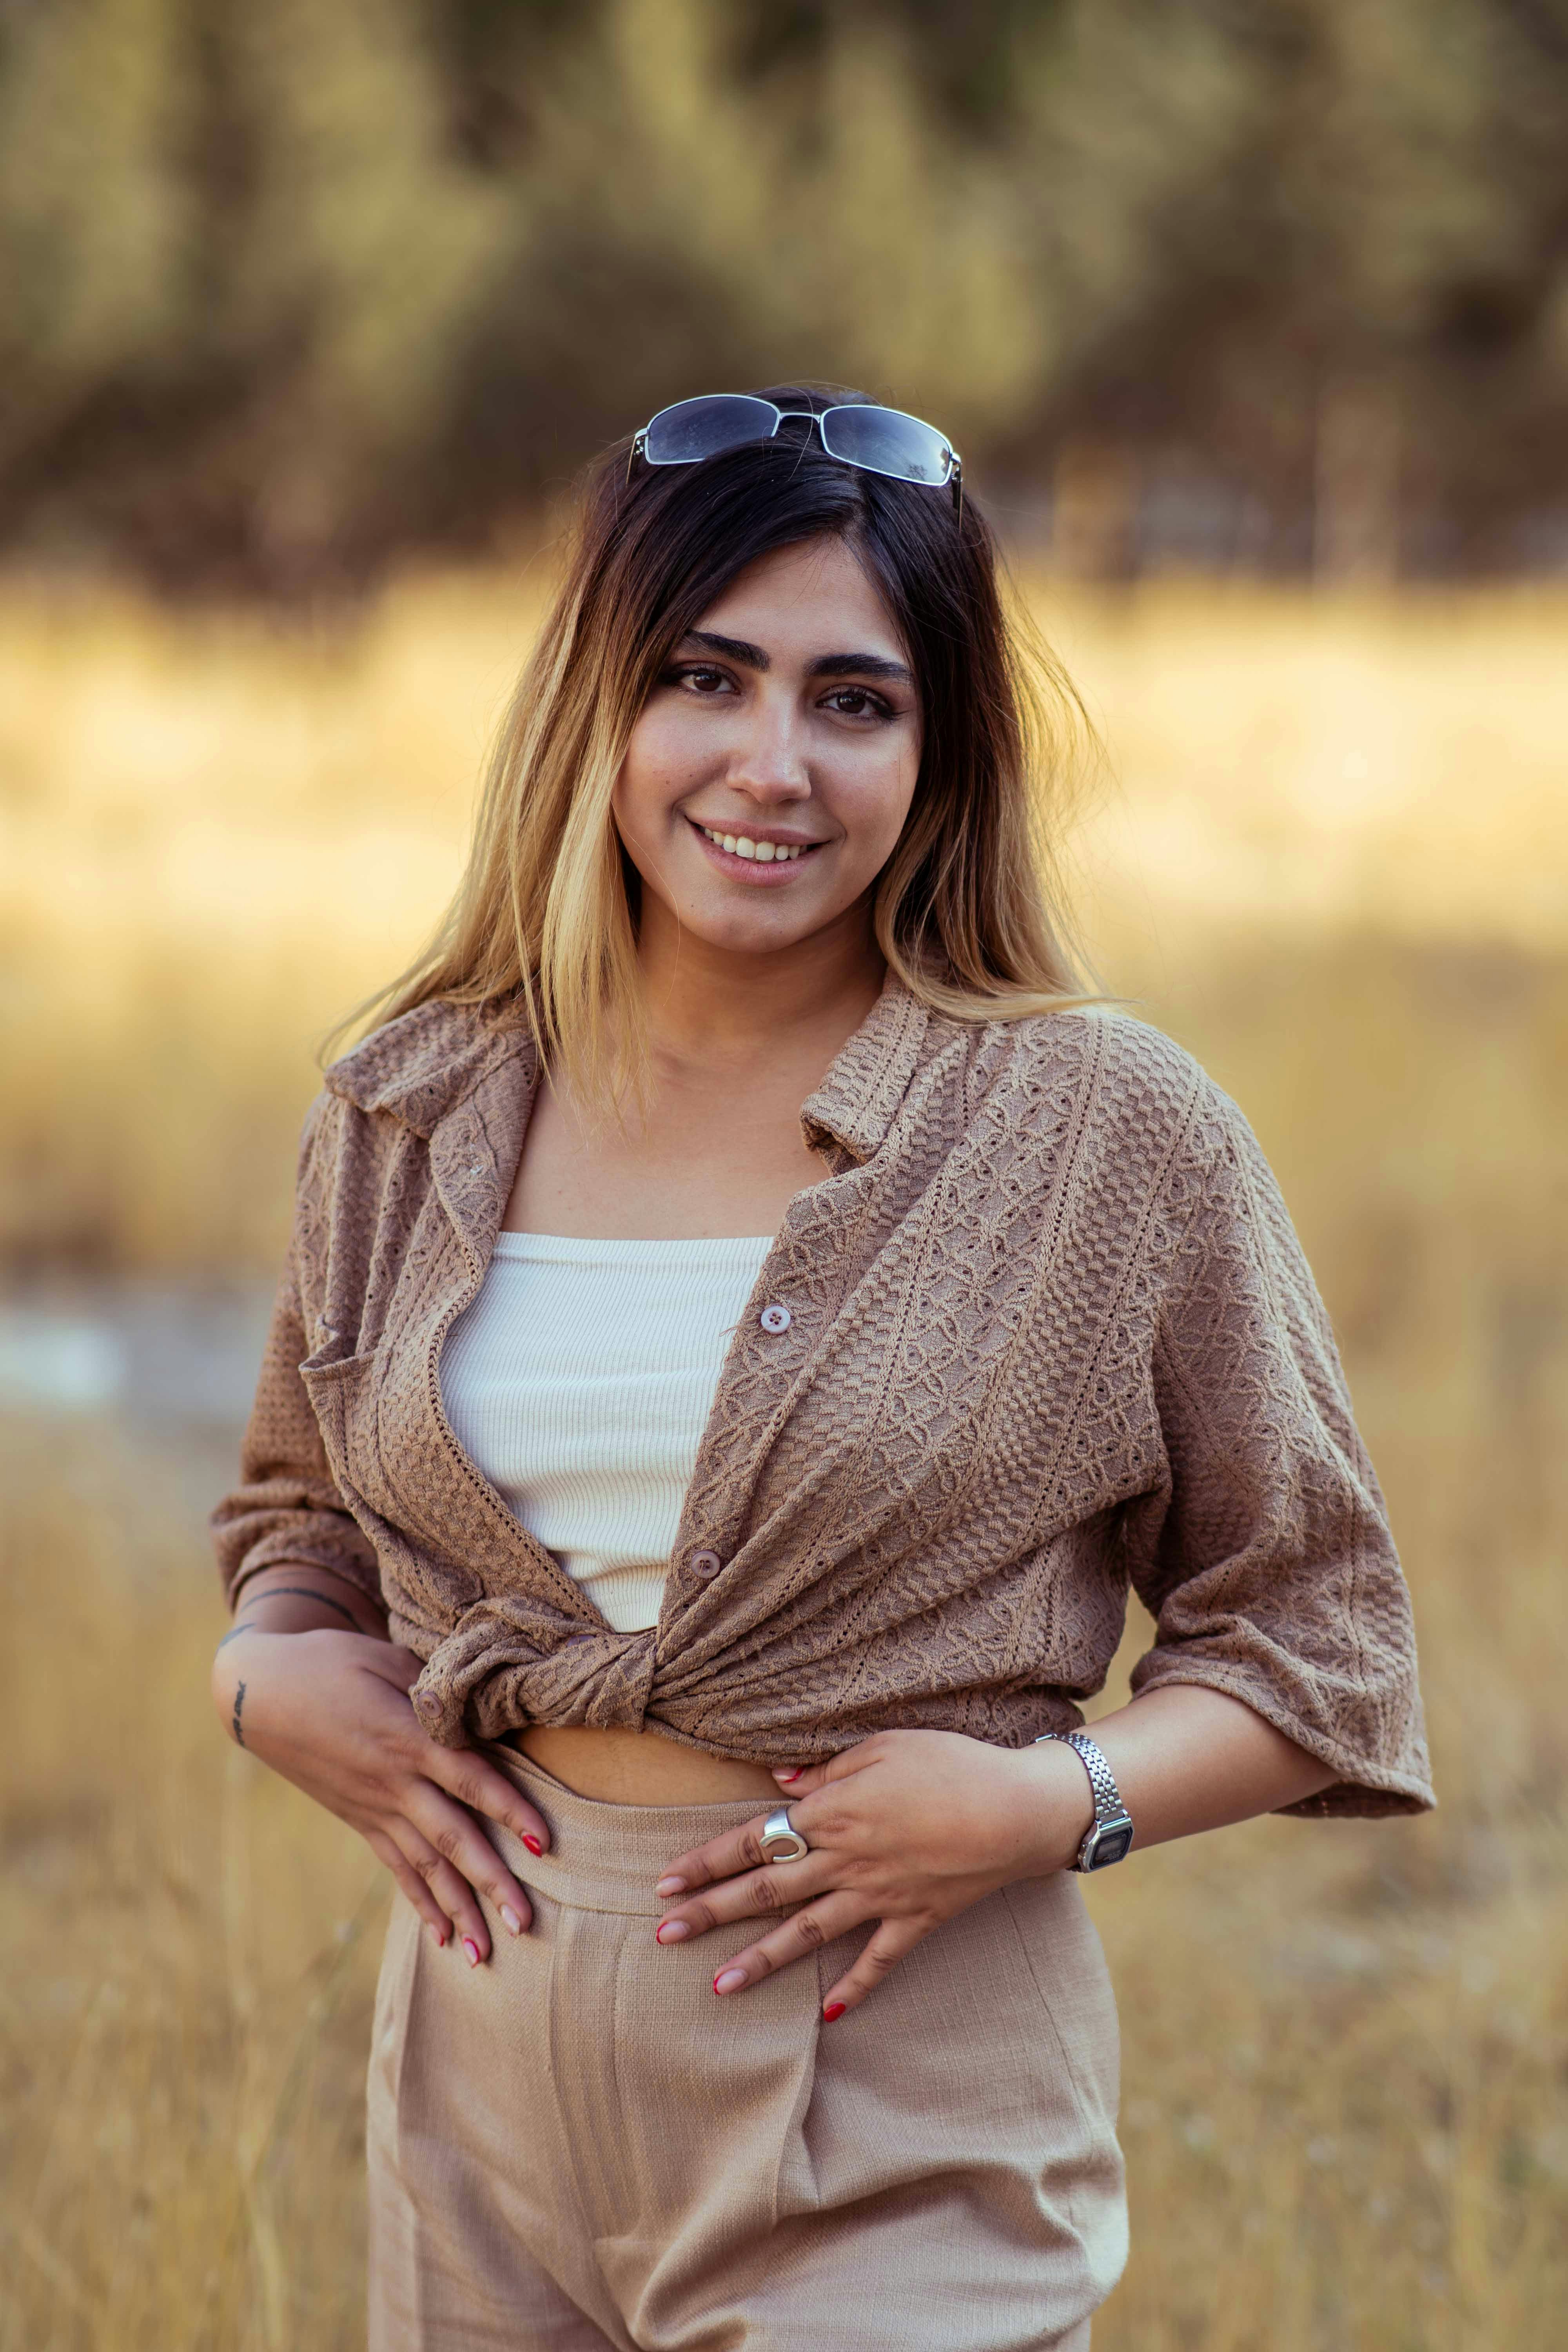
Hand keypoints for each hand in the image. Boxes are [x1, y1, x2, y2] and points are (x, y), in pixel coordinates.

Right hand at [210, 1627, 549, 1962]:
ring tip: (488, 1956)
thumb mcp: (386, 1658)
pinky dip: (420, 1903)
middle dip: (491, 1881)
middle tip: (526, 1923)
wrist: (260, 1692)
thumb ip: (436, 1690)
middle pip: (452, 1838)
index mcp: (407, 1736)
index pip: (470, 1779)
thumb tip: (483, 1708)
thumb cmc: (333, 1662)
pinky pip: (396, 1867)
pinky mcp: (359, 1820)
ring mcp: (374, 1806)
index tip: (545, 1842)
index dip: (510, 1809)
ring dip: (459, 1910)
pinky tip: (444, 1939)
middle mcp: (394, 1781)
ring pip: (425, 1866)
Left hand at [650, 1728, 1092, 2019]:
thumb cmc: (952, 1764)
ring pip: (806, 1934)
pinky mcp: (916, 1920)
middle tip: (663, 1934)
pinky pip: (877, 1961)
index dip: (707, 1861)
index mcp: (834, 1813)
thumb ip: (827, 1767)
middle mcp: (846, 1861)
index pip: (754, 1841)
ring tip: (716, 1985)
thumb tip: (779, 1785)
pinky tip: (827, 2013)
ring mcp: (880, 1897)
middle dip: (710, 1912)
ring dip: (759, 1960)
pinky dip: (853, 1989)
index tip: (666, 1881)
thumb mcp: (885, 1745)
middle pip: (765, 1891)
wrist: (1020, 1809)